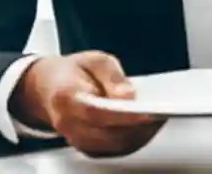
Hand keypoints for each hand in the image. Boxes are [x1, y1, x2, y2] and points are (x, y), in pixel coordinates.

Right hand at [9, 51, 165, 157]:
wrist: (48, 88)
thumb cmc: (72, 73)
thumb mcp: (94, 60)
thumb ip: (112, 76)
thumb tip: (130, 96)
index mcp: (65, 97)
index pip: (95, 113)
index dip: (123, 116)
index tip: (148, 112)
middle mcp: (67, 124)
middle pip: (107, 135)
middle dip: (137, 127)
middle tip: (162, 113)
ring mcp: (76, 139)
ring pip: (113, 146)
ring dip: (139, 135)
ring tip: (159, 118)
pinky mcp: (87, 148)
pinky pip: (114, 150)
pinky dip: (133, 140)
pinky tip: (147, 127)